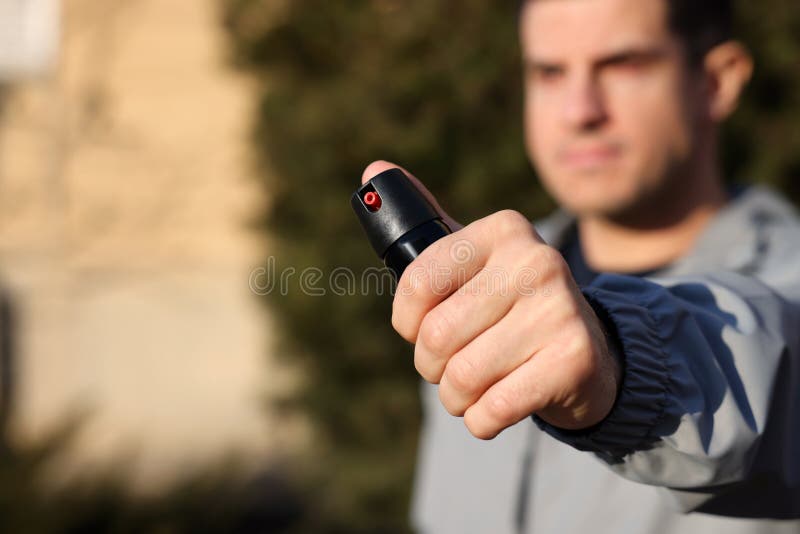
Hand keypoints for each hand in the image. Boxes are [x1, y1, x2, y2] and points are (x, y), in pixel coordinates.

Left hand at [361, 161, 621, 438]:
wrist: (587, 352)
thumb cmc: (508, 307)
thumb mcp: (472, 263)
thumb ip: (426, 226)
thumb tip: (372, 169)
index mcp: (502, 229)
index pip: (418, 281)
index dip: (407, 320)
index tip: (418, 329)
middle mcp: (536, 260)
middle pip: (437, 336)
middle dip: (430, 366)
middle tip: (449, 365)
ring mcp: (560, 309)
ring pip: (462, 377)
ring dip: (455, 396)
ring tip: (472, 387)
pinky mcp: (574, 359)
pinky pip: (493, 409)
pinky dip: (481, 420)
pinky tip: (495, 406)